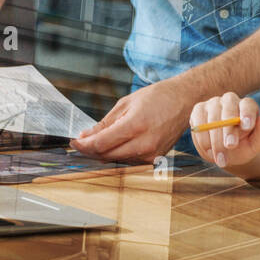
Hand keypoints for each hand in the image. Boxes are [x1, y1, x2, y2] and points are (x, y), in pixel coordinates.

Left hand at [71, 79, 193, 160]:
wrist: (185, 101)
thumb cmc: (158, 97)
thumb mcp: (126, 103)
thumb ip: (105, 123)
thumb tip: (86, 136)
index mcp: (136, 126)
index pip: (102, 144)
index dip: (84, 145)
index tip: (74, 142)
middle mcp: (145, 144)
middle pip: (107, 156)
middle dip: (90, 150)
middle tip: (80, 142)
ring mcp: (152, 154)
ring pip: (117, 161)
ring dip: (104, 153)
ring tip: (97, 141)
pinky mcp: (155, 159)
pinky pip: (129, 161)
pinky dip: (118, 154)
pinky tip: (114, 145)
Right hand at [188, 92, 259, 170]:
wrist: (226, 150)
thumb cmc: (244, 145)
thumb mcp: (256, 144)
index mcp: (247, 105)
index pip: (247, 105)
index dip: (247, 114)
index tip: (247, 126)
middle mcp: (230, 100)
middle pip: (228, 109)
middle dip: (229, 129)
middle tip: (231, 146)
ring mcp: (213, 103)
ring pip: (212, 118)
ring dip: (215, 140)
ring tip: (220, 158)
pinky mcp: (199, 110)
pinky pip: (198, 122)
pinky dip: (203, 138)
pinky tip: (208, 150)